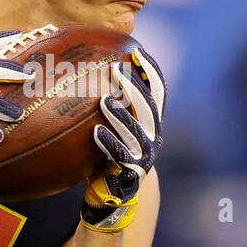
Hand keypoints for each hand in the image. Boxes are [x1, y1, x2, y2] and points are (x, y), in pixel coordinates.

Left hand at [82, 45, 165, 231]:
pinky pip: (119, 157)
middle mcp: (153, 136)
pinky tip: (95, 132)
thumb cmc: (110, 154)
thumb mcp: (117, 127)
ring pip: (134, 132)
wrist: (114, 195)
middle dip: (134, 87)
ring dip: (120, 115)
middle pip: (148, 108)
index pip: (158, 91)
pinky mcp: (131, 173)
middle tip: (117, 69)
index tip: (137, 50)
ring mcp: (144, 155)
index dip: (150, 70)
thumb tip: (88, 65)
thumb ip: (114, 102)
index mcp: (152, 121)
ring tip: (104, 100)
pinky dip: (108, 143)